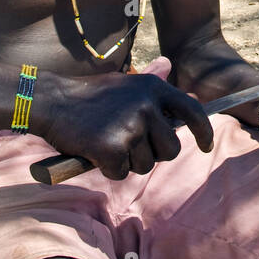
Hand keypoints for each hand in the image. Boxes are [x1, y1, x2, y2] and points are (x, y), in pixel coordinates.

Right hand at [35, 56, 214, 179]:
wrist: (51, 101)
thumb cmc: (90, 97)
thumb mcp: (128, 85)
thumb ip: (156, 94)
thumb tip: (192, 96)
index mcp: (153, 87)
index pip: (193, 111)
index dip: (204, 132)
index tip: (207, 145)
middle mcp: (147, 105)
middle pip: (171, 150)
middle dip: (154, 155)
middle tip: (128, 145)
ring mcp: (130, 127)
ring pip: (146, 165)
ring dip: (128, 162)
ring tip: (107, 142)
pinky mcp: (112, 148)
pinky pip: (121, 173)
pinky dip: (108, 169)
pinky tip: (94, 151)